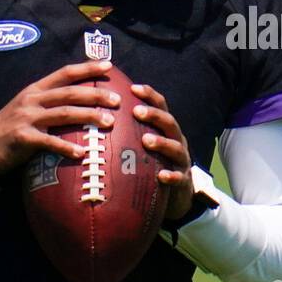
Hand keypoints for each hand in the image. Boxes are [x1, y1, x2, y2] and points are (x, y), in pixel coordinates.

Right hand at [0, 59, 117, 200]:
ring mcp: (27, 118)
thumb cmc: (9, 129)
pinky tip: (82, 154)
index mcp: (35, 90)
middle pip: (69, 92)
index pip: (65, 73)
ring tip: (109, 122)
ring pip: (64, 113)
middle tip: (118, 100)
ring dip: (89, 117)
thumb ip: (49, 103)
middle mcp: (32, 99)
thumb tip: (81, 102)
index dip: (87, 67)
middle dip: (95, 94)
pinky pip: (49, 142)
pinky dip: (66, 147)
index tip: (109, 65)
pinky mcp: (23, 139)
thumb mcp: (27, 108)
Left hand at [130, 82, 193, 219]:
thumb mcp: (144, 144)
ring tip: (146, 140)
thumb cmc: (153, 164)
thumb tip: (98, 113)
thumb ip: (130, 130)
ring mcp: (181, 160)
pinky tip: (162, 176)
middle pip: (169, 123)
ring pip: (176, 148)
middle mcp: (177, 140)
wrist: (176, 193)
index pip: (161, 106)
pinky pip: (179, 177)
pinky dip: (171, 176)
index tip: (133, 88)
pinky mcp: (183, 180)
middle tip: (137, 111)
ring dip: (162, 143)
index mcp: (166, 129)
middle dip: (154, 115)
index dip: (149, 95)